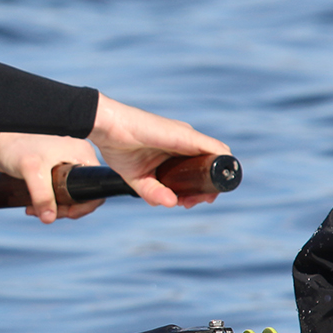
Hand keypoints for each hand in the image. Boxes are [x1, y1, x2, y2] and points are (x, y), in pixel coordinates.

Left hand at [0, 132, 104, 223]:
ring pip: (68, 195)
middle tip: (47, 214)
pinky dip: (46, 201)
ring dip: (54, 207)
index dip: (84, 205)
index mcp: (81, 154)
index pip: (94, 186)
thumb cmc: (16, 147)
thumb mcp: (32, 171)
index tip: (67, 213)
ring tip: (33, 210)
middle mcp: (76, 159)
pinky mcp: (52, 170)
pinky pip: (56, 192)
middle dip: (65, 208)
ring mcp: (65, 164)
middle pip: (81, 193)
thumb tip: (49, 218)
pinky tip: (32, 206)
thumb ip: (42, 195)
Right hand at [88, 94, 231, 207]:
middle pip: (207, 167)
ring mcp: (188, 139)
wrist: (108, 128)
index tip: (187, 202)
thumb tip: (171, 204)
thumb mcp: (138, 178)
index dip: (196, 189)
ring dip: (214, 181)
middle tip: (192, 202)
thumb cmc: (118, 147)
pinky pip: (217, 149)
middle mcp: (184, 144)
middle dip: (205, 190)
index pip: (195, 171)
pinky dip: (223, 163)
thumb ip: (154, 192)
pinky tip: (218, 177)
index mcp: (172, 152)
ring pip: (216, 160)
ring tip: (201, 197)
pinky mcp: (189, 136)